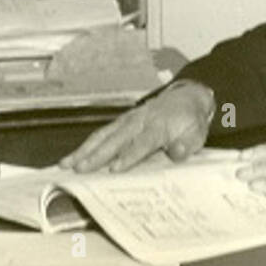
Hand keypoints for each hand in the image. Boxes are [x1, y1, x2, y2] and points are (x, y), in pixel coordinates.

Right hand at [59, 80, 214, 172]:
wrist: (187, 97)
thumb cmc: (191, 121)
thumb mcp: (198, 133)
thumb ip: (187, 144)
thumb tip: (177, 152)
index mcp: (160, 125)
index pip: (142, 142)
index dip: (128, 156)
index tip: (115, 169)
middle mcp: (140, 121)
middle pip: (116, 139)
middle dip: (97, 154)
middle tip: (80, 169)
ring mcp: (128, 120)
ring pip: (103, 135)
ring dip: (85, 150)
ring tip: (67, 164)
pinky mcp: (121, 122)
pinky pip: (101, 134)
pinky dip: (86, 145)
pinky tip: (73, 157)